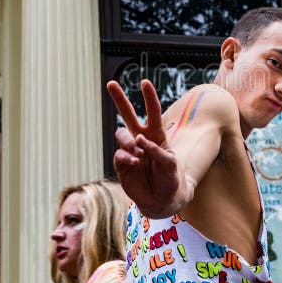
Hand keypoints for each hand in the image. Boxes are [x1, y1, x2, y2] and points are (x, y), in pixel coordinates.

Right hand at [107, 79, 178, 216]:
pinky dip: (126, 157)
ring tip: (138, 153)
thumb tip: (139, 140)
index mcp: (156, 135)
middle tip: (111, 83)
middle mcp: (141, 140)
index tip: (144, 82)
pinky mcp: (122, 165)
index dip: (149, 97)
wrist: (162, 200)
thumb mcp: (170, 163)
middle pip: (128, 115)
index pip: (153, 112)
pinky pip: (119, 155)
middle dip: (120, 99)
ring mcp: (130, 151)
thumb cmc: (170, 178)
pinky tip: (134, 163)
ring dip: (129, 141)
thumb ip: (157, 150)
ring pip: (122, 135)